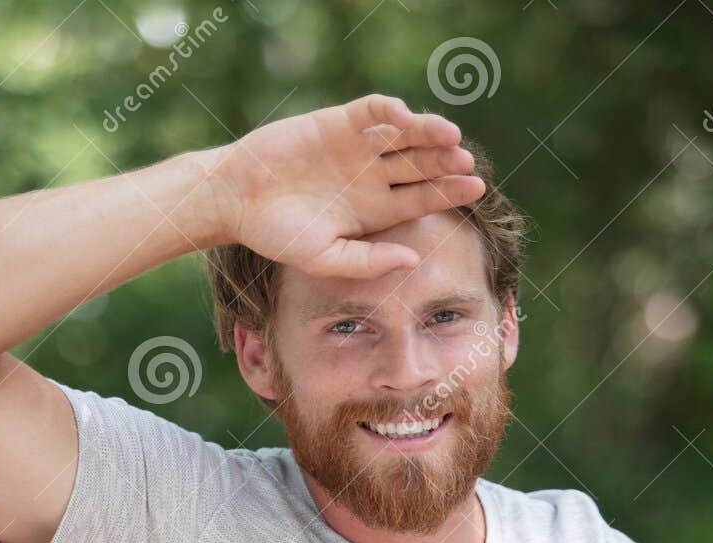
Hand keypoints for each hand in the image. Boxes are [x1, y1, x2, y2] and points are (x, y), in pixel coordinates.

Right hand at [210, 93, 484, 278]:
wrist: (237, 200)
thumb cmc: (277, 236)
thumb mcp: (325, 258)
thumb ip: (368, 261)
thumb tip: (413, 259)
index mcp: (373, 211)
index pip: (421, 198)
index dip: (449, 192)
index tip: (476, 188)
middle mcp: (371, 177)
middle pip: (420, 165)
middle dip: (445, 163)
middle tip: (467, 163)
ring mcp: (356, 147)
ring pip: (404, 136)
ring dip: (428, 133)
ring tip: (450, 137)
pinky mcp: (338, 122)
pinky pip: (373, 111)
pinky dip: (391, 111)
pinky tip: (407, 119)